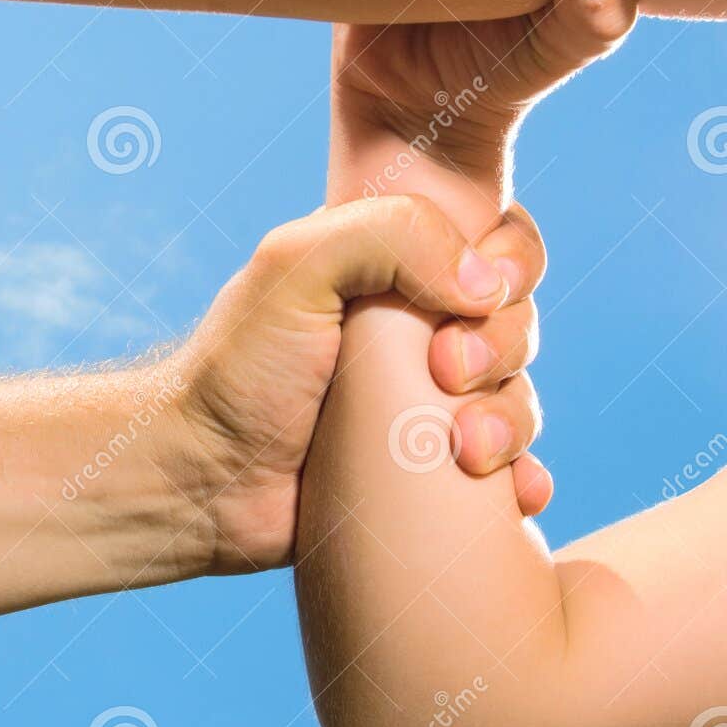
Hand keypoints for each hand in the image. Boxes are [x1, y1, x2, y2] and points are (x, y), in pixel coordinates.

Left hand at [158, 195, 547, 574]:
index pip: (496, 244)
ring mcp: (423, 404)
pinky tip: (514, 492)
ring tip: (466, 451)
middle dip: (503, 348)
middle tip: (445, 375)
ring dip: (513, 421)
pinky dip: (522, 478)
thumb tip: (484, 286)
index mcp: (390, 268)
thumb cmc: (237, 369)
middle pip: (517, 322)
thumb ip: (389, 234)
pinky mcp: (427, 472)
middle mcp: (414, 330)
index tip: (464, 305)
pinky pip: (510, 472)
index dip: (508, 269)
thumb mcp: (294, 266)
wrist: (203, 483)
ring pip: (517, 398)